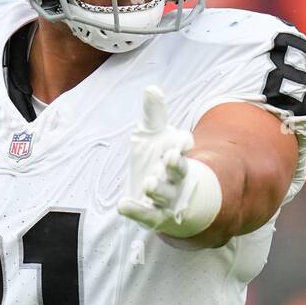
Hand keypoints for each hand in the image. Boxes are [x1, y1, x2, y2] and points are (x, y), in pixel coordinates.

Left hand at [118, 86, 220, 237]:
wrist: (166, 198)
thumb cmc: (159, 161)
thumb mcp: (153, 136)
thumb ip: (153, 116)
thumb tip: (151, 88)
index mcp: (177, 154)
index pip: (184, 146)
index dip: (183, 143)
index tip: (182, 142)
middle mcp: (176, 177)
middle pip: (180, 171)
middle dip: (176, 165)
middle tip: (169, 158)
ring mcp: (167, 198)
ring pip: (165, 194)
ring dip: (158, 189)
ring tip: (148, 183)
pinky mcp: (156, 216)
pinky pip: (148, 216)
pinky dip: (135, 211)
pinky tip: (121, 205)